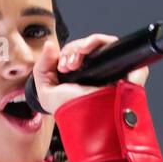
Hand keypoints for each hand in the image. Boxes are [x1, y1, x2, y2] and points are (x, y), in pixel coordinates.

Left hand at [31, 33, 149, 114]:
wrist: (90, 120)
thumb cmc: (72, 112)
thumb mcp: (47, 92)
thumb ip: (41, 67)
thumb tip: (49, 45)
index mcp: (79, 75)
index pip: (73, 52)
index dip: (66, 54)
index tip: (61, 67)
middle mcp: (94, 70)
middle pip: (84, 45)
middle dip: (72, 51)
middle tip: (68, 66)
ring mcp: (108, 67)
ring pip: (96, 42)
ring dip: (83, 46)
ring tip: (76, 62)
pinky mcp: (121, 65)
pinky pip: (112, 44)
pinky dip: (98, 41)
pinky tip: (86, 51)